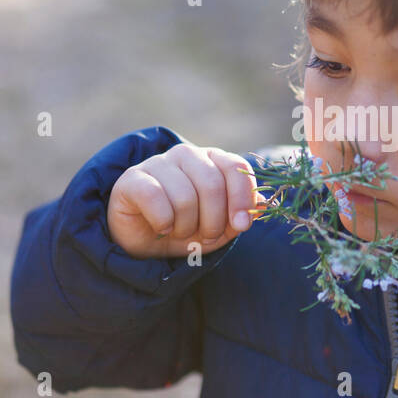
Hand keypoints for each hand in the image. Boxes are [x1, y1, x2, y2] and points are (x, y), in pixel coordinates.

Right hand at [107, 143, 268, 258]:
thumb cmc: (187, 228)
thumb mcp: (222, 227)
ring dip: (186, 226)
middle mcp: (187, 155)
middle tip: (205, 236)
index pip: (236, 168)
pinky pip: (156, 198)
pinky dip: (163, 221)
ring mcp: (158, 163)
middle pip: (212, 184)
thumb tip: (264, 204)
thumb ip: (243, 214)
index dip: (242, 198)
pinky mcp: (132, 178)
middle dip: (213, 221)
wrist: (144, 243)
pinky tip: (161, 227)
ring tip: (180, 232)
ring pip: (185, 197)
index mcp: (212, 160)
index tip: (241, 225)